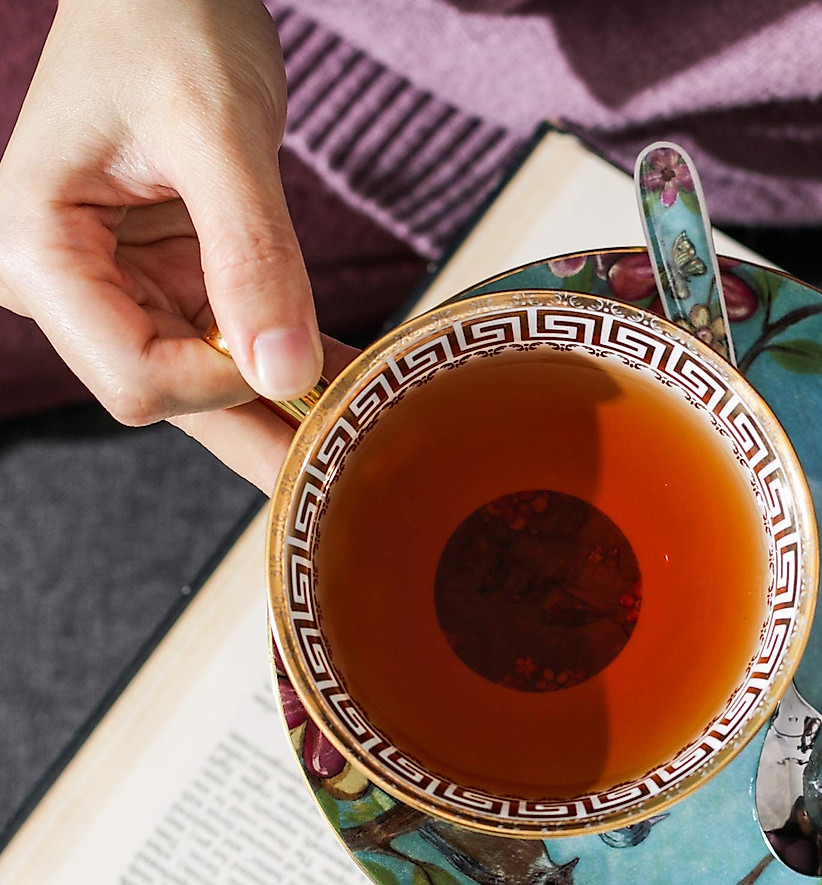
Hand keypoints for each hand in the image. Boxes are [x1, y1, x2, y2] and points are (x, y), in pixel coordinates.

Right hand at [0, 0, 326, 489]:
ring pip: (205, 385)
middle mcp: (66, 284)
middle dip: (260, 428)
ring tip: (360, 430)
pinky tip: (345, 379)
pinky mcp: (164, 281)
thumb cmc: (166, 19)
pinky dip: (288, 362)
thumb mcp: (218, 131)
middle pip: (171, 396)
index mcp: (39, 249)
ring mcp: (116, 288)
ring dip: (282, 404)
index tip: (294, 360)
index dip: (222, 385)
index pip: (135, 377)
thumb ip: (253, 255)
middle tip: (343, 480)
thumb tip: (286, 373)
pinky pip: (230, 345)